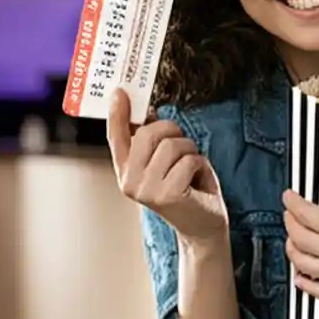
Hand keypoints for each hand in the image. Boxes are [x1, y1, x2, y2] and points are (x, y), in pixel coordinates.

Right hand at [107, 89, 227, 245]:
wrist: (202, 226)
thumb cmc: (186, 188)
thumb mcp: (165, 161)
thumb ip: (152, 140)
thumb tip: (146, 111)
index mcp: (125, 171)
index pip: (116, 137)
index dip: (117, 113)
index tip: (120, 92)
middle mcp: (129, 182)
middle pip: (149, 134)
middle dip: (172, 131)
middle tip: (182, 145)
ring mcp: (146, 190)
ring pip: (172, 145)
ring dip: (190, 151)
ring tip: (190, 168)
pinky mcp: (167, 195)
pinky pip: (189, 160)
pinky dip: (200, 165)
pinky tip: (197, 181)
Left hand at [282, 150, 318, 309]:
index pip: (304, 213)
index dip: (292, 203)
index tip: (288, 196)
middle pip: (299, 237)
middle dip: (290, 223)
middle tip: (289, 215)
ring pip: (303, 264)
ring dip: (292, 250)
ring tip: (291, 241)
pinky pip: (318, 291)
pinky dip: (305, 284)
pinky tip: (300, 279)